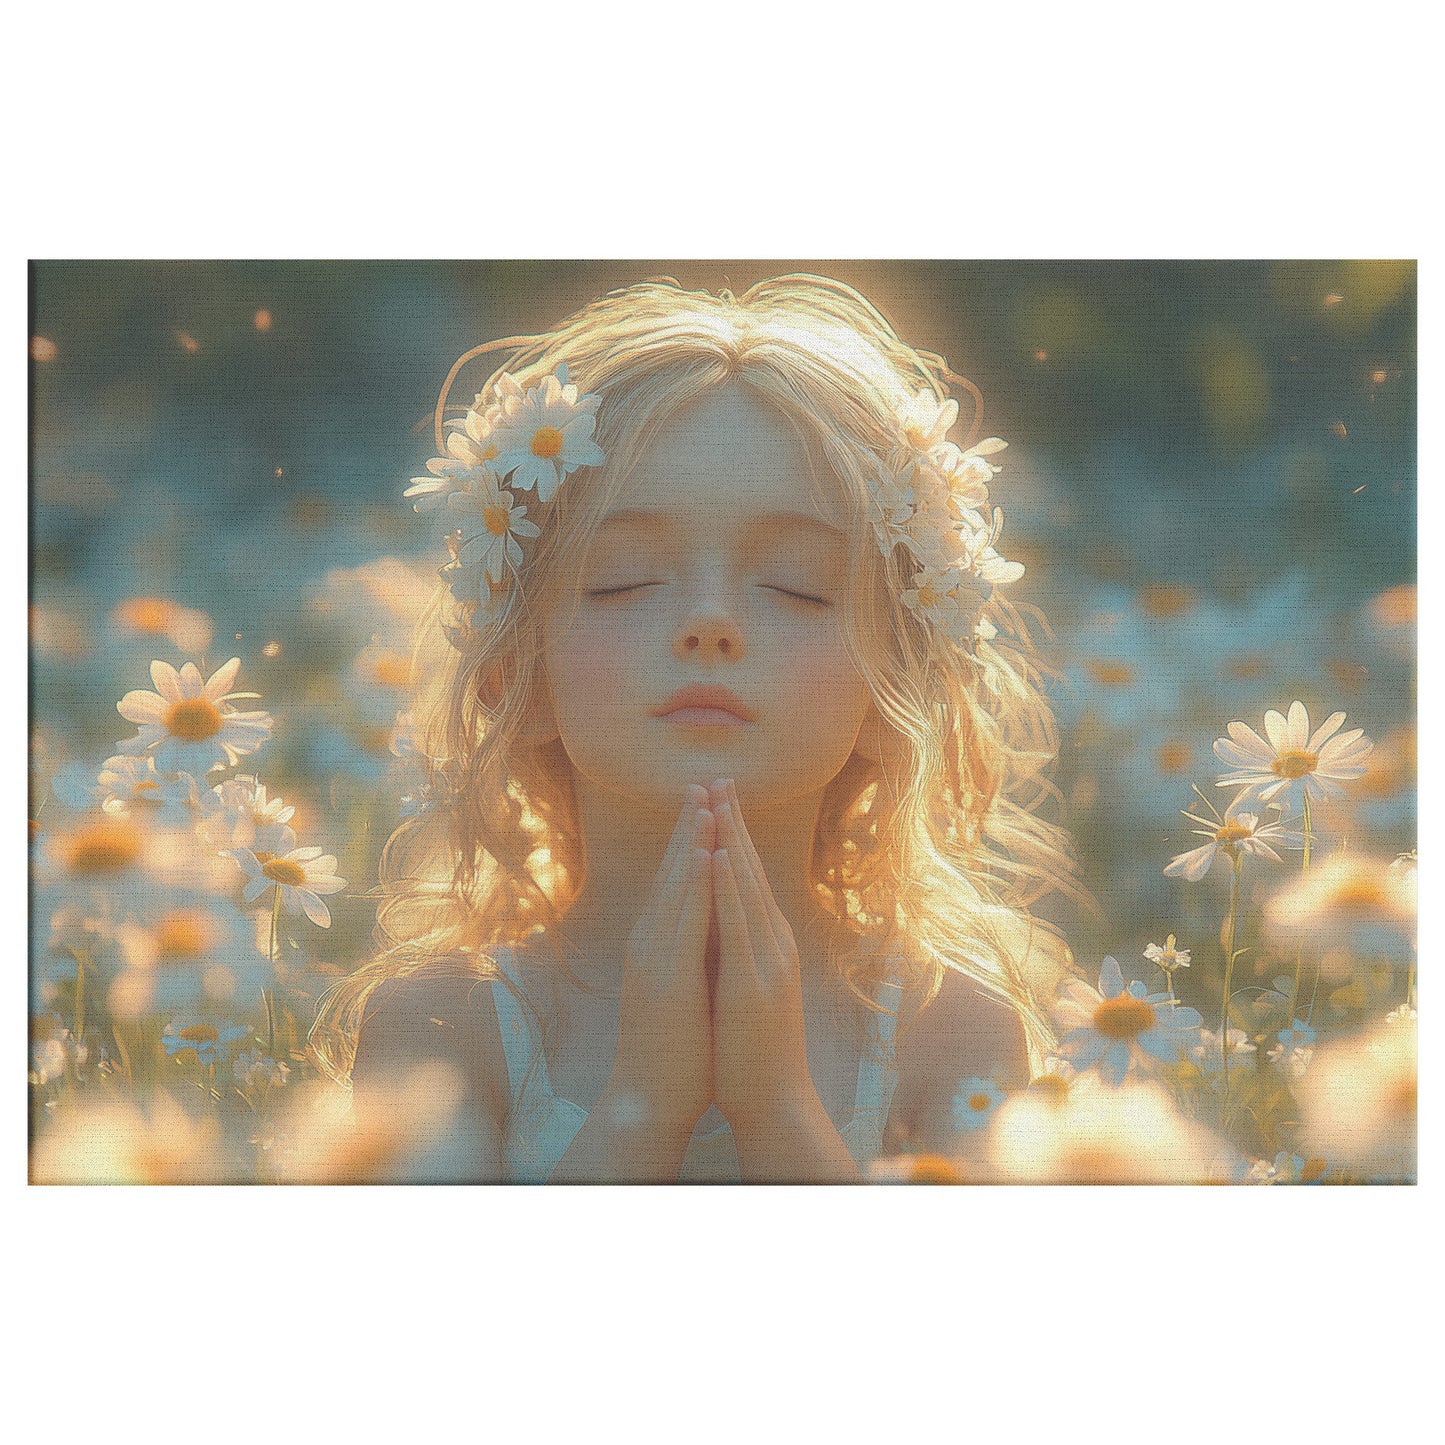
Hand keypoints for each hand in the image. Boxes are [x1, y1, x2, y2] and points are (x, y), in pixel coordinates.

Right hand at [610, 784, 716, 1138]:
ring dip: (690, 839)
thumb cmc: (671, 1049)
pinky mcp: (666, 976)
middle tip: (705, 777)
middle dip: (690, 823)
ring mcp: (655, 956)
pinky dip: (692, 882)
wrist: (649, 1100)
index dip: (691, 838)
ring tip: (705, 797)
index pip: (676, 880)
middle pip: (672, 870)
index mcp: (659, 943)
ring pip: (675, 885)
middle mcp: (652, 940)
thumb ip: (690, 951)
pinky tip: (701, 852)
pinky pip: (683, 919)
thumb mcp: (683, 987)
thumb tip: (709, 923)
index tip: (709, 799)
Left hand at [708, 778, 815, 1129]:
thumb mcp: (745, 989)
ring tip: (719, 796)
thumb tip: (725, 924)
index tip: (719, 797)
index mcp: (766, 944)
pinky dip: (731, 884)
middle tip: (720, 775)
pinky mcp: (754, 980)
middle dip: (734, 822)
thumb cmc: (753, 1051)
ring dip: (733, 837)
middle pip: (752, 870)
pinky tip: (723, 853)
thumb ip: (740, 952)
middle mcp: (772, 942)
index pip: (749, 879)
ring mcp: (767, 959)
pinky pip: (740, 922)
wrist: (772, 1101)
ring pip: (748, 885)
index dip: (734, 836)